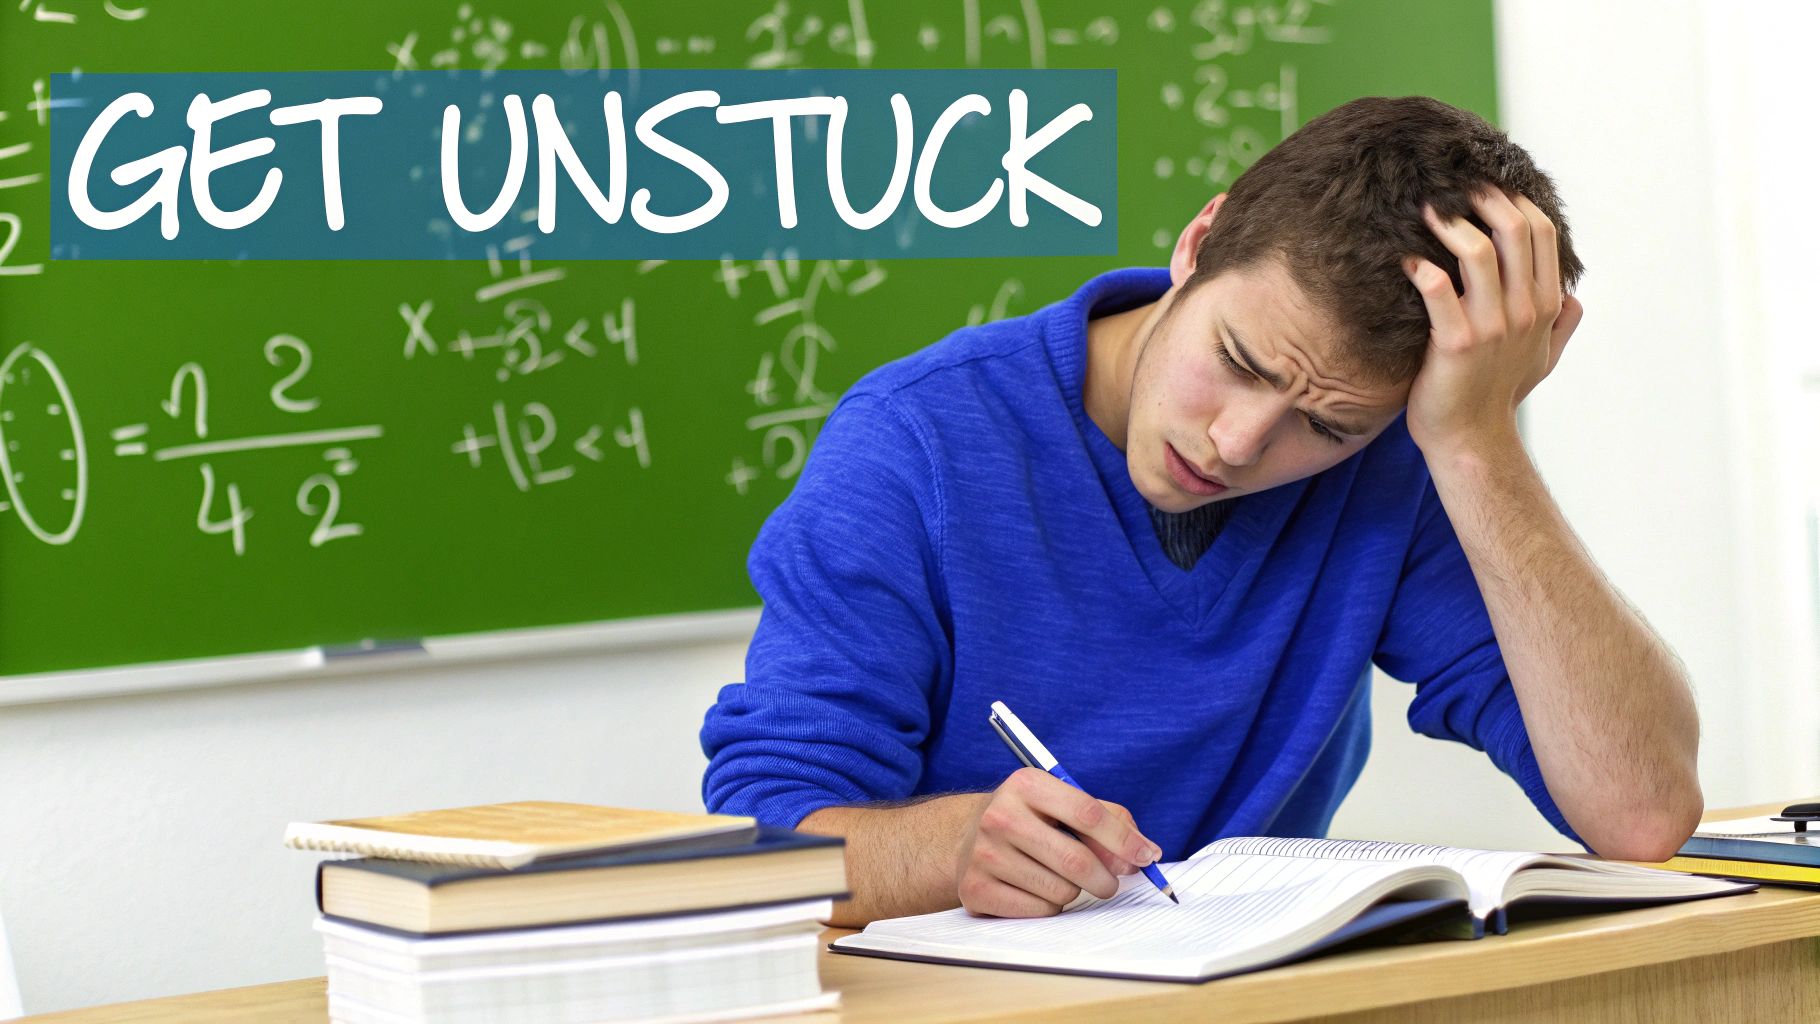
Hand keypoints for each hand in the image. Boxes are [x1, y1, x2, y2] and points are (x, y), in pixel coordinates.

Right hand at [953, 767, 1161, 917]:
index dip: (1124, 840)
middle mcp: (1000, 816)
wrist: (968, 837)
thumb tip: (1143, 852)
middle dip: (1106, 879)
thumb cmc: (1031, 820)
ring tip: (1055, 876)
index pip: (1088, 814)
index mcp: (1026, 785)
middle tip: (1107, 882)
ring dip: (1072, 891)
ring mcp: (985, 854)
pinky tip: (1033, 888)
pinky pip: (1039, 911)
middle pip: (1077, 861)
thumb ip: (1108, 819)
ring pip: (1061, 891)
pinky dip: (1048, 906)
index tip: (1146, 857)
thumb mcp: (1063, 803)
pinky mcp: (975, 889)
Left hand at [1403, 189, 1585, 458]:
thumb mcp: (1542, 360)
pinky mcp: (1456, 342)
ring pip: (1477, 252)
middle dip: (1484, 198)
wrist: (1472, 439)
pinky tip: (1405, 260)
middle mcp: (1525, 311)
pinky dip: (1420, 268)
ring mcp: (1493, 326)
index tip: (1487, 183)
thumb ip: (1561, 326)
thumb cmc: (1500, 397)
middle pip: (1515, 230)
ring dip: (1449, 223)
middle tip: (1453, 184)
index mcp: (1546, 305)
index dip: (1515, 199)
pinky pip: (1438, 289)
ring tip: (1424, 210)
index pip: (1541, 233)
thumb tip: (1575, 298)